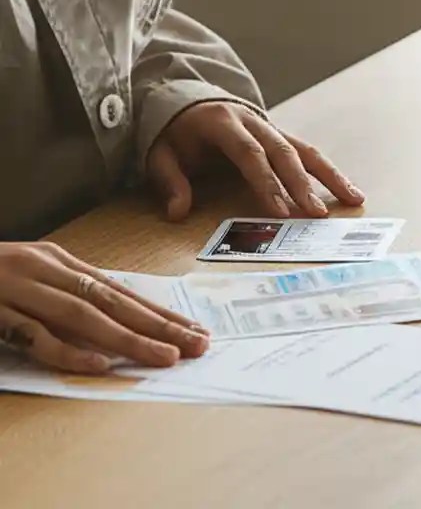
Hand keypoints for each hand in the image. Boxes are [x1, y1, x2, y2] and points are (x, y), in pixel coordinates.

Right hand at [0, 243, 208, 372]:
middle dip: (159, 325)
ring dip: (128, 339)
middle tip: (198, 345)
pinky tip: (98, 363)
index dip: (160, 311)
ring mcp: (15, 289)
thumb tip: (121, 317)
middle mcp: (42, 270)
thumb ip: (67, 294)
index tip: (196, 329)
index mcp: (57, 262)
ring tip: (164, 357)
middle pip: (112, 302)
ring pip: (83, 316)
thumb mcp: (30, 278)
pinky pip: (32, 334)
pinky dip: (66, 350)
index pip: (120, 290)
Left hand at [147, 101, 364, 220]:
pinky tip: (349, 191)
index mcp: (223, 123)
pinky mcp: (283, 136)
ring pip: (306, 151)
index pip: (249, 154)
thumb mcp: (160, 153)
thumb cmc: (176, 133)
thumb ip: (169, 181)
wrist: (189, 101)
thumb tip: (177, 213)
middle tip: (317, 214)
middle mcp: (254, 122)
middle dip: (303, 185)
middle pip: (284, 153)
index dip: (266, 182)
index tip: (279, 211)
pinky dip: (330, 173)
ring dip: (331, 177)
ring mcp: (272, 128)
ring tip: (354, 199)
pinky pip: (309, 153)